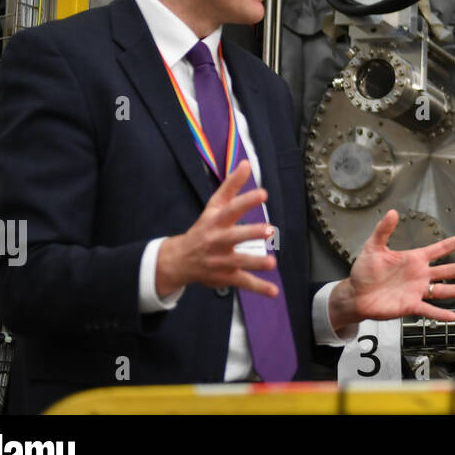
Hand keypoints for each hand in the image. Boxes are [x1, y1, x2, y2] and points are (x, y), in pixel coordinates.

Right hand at [156, 160, 278, 297]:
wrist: (180, 260)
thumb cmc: (204, 228)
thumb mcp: (214, 205)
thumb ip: (231, 185)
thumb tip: (247, 163)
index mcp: (216, 221)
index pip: (231, 209)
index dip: (246, 201)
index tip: (263, 193)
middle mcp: (218, 240)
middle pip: (234, 236)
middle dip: (250, 233)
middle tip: (268, 230)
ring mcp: (221, 260)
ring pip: (239, 262)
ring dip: (255, 263)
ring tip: (272, 263)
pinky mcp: (226, 276)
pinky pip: (244, 282)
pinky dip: (259, 288)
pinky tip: (274, 292)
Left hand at [329, 209, 454, 327]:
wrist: (356, 294)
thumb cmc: (365, 271)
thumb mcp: (374, 247)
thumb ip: (384, 230)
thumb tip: (392, 212)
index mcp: (414, 259)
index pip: (439, 249)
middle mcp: (420, 275)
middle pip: (446, 271)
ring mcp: (417, 291)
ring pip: (442, 291)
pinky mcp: (410, 306)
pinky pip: (428, 310)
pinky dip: (440, 313)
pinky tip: (452, 315)